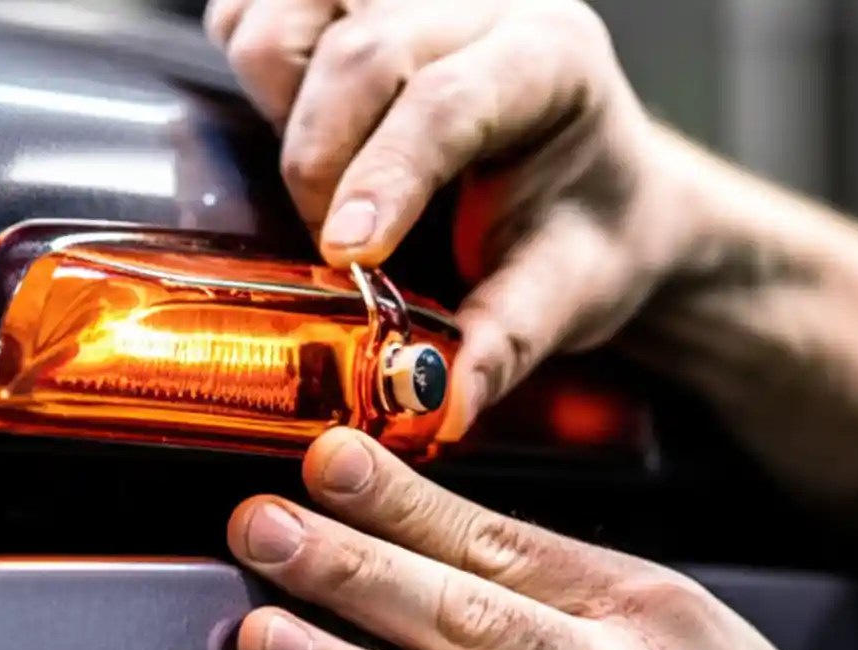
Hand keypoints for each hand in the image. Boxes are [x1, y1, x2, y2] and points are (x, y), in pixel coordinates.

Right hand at [205, 0, 694, 437]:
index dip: (383, 178)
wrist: (601, 185)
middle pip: (361, 51)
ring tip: (325, 176)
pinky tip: (298, 122)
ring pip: (291, 15)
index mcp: (553, 61)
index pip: (450, 102)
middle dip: (322, 163)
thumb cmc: (590, 232)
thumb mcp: (568, 294)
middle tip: (339, 245)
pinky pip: (259, 7)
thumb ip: (503, 343)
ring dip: (281, 106)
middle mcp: (482, 5)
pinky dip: (256, 64)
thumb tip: (435, 403)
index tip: (343, 254)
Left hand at [227, 428, 843, 649]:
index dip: (404, 503)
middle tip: (266, 529)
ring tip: (268, 642)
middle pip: (467, 620)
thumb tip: (420, 535)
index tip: (329, 460)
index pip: (497, 546)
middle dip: (357, 573)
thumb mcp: (662, 613)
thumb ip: (552, 580)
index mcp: (635, 609)